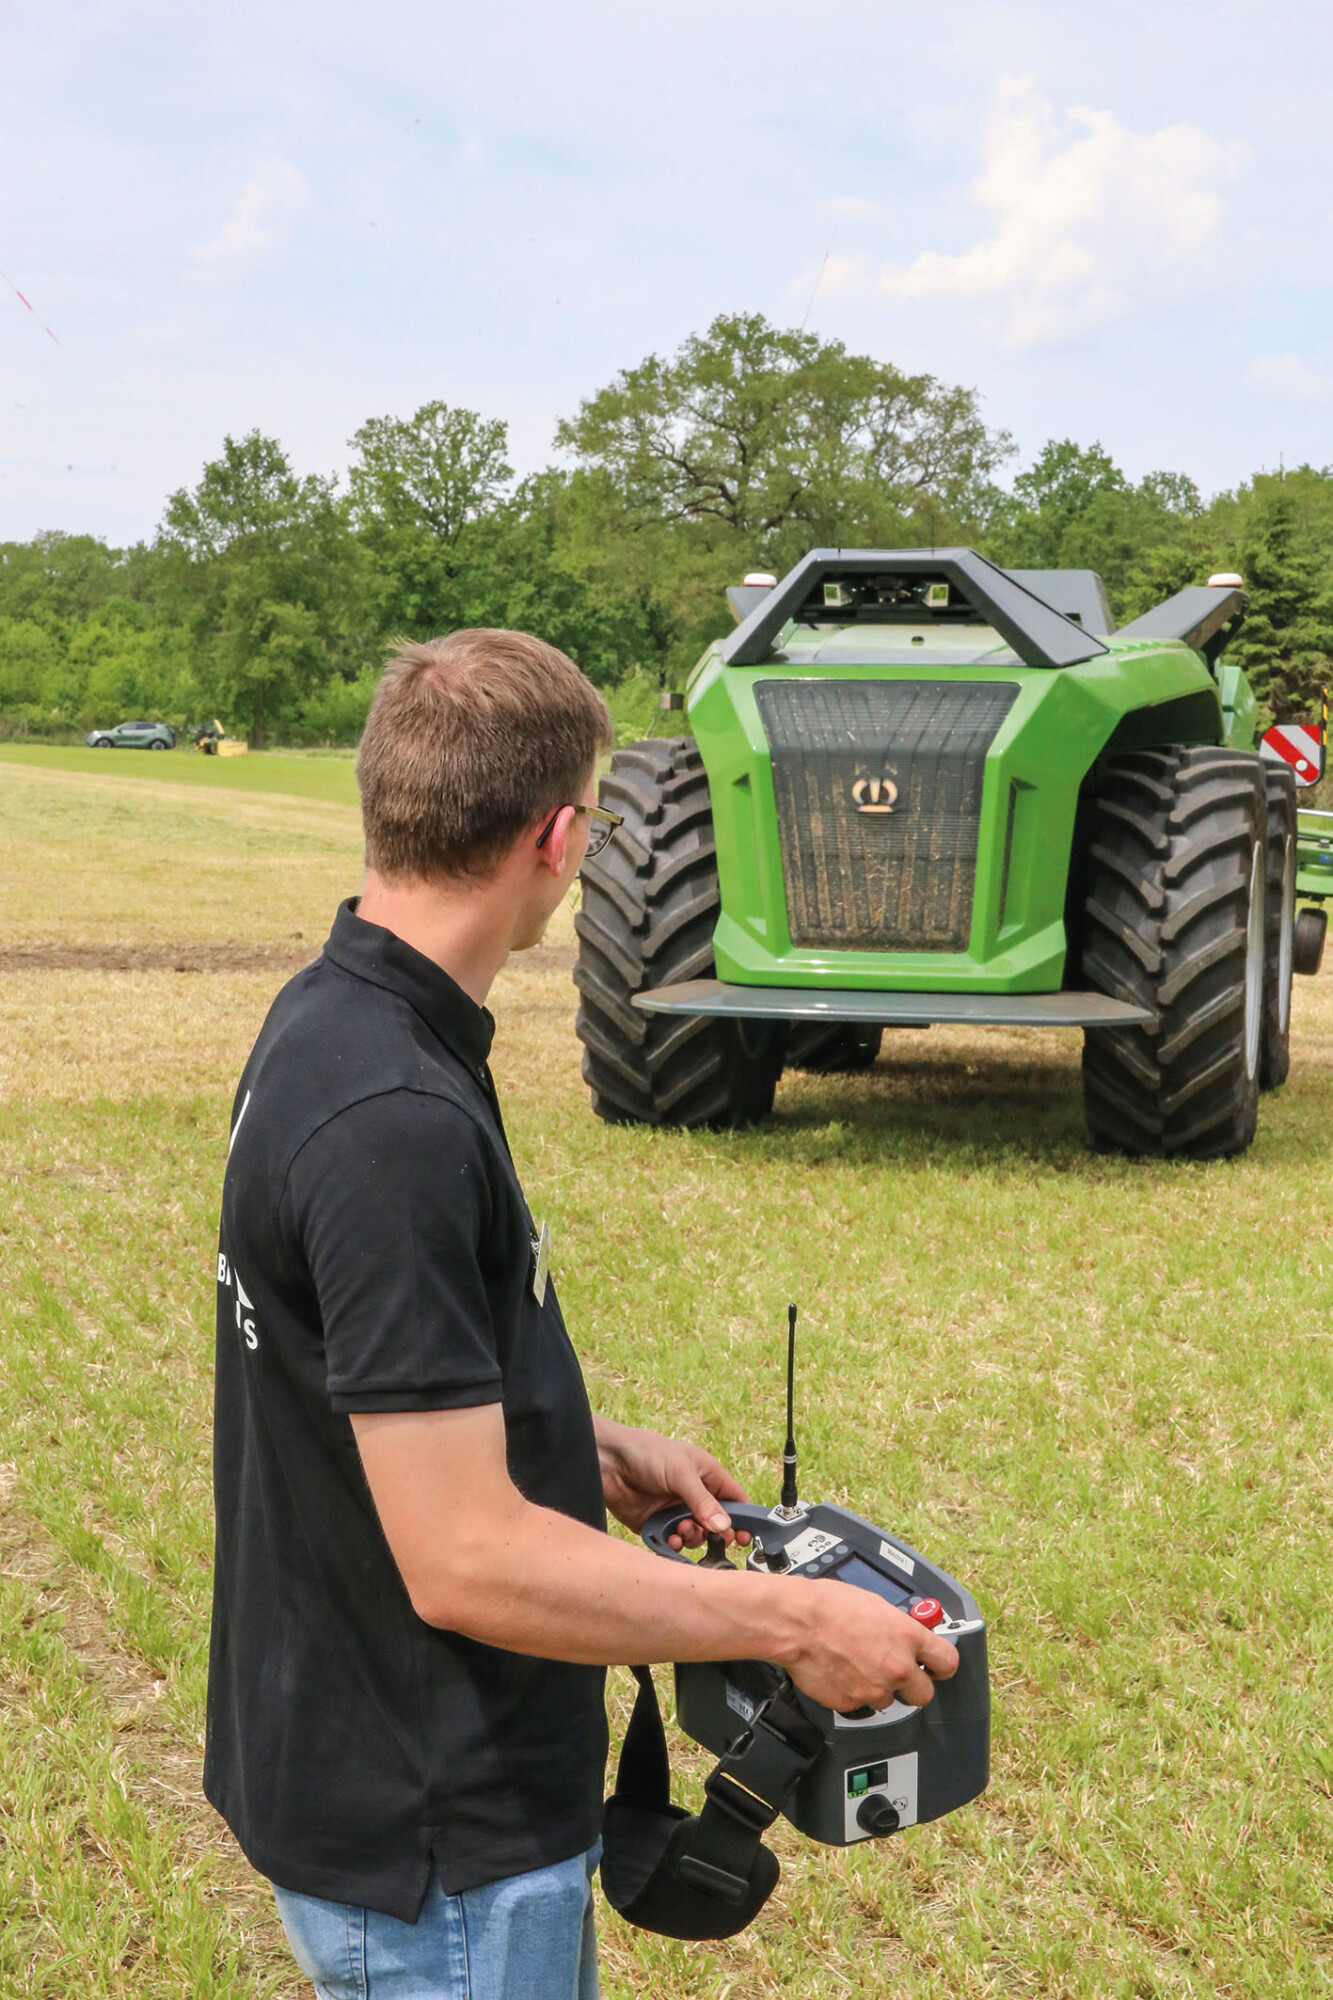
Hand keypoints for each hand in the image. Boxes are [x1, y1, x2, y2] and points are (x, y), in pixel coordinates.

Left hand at [593, 1417, 750, 1548]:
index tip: (747, 1536)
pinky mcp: (657, 1525)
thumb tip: (724, 1526)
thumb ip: (703, 1501)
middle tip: (714, 1538)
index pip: (735, 1500)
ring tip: (681, 1530)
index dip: (743, 1518)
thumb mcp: (681, 1473)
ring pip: (697, 1536)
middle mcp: (694, 1495)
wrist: (608, 1461)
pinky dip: (674, 1545)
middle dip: (717, 1534)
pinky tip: (669, 1539)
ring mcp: (676, 1511)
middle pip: (718, 1524)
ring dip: (693, 1538)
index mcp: (707, 1475)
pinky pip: (673, 1543)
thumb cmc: (647, 1452)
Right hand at [778, 1582, 958, 1712]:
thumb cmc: (828, 1606)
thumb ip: (897, 1626)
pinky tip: (840, 1672)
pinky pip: (860, 1704)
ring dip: (878, 1687)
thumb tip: (904, 1636)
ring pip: (888, 1699)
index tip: (937, 1668)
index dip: (942, 1667)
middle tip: (897, 1673)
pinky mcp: (852, 1704)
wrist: (796, 1623)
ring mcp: (875, 1689)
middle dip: (912, 1685)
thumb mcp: (875, 1604)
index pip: (947, 1662)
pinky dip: (853, 1692)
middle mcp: (896, 1667)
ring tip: (856, 1665)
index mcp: (907, 1637)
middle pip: (924, 1694)